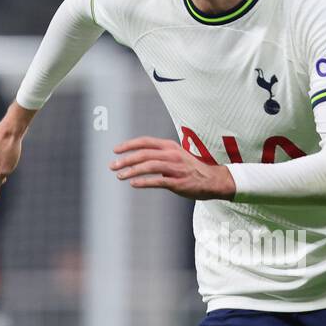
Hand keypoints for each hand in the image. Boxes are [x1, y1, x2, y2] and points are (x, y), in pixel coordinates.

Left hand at [110, 136, 235, 199]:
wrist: (212, 180)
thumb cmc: (191, 169)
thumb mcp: (175, 156)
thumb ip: (159, 155)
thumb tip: (138, 159)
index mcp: (170, 146)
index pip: (145, 142)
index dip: (129, 145)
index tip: (116, 150)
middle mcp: (172, 154)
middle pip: (144, 154)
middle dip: (126, 159)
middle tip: (112, 166)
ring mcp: (175, 168)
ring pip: (149, 166)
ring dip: (132, 170)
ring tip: (120, 176)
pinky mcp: (178, 182)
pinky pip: (158, 181)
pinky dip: (144, 182)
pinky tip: (134, 183)